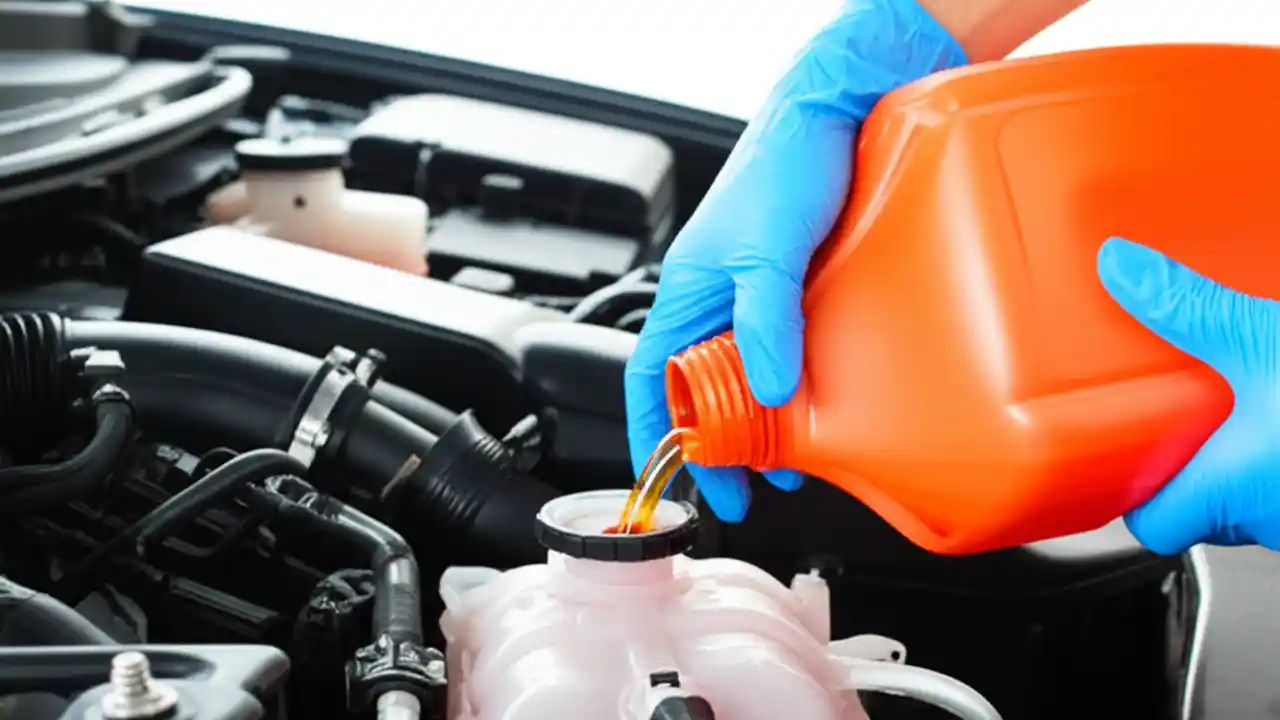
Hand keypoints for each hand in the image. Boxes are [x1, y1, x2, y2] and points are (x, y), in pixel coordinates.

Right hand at [623, 0, 966, 521]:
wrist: (836, 118)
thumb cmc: (781, 168)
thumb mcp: (767, 253)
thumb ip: (764, 323)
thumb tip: (766, 391)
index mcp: (685, 295)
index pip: (651, 380)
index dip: (653, 434)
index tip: (667, 479)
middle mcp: (715, 303)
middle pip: (699, 391)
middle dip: (715, 444)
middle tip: (743, 487)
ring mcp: (755, 301)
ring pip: (743, 378)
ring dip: (760, 422)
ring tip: (787, 459)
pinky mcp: (796, 294)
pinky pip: (784, 354)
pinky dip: (794, 388)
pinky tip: (817, 406)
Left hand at [1097, 237, 1279, 553]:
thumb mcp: (1263, 338)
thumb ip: (1188, 308)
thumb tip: (1123, 269)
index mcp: (1230, 491)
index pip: (1153, 525)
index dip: (1137, 492)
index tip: (1128, 453)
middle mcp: (1274, 518)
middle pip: (1207, 505)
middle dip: (1196, 456)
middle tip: (1182, 406)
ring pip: (1262, 494)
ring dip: (1250, 449)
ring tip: (1240, 394)